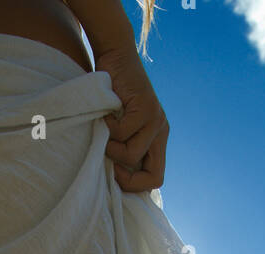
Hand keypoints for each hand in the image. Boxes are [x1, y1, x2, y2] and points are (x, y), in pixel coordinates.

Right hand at [94, 43, 168, 192]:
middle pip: (155, 177)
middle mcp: (161, 131)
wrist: (116, 55)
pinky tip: (104, 114)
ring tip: (103, 130)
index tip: (115, 176)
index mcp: (157, 139)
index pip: (156, 179)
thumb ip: (122, 147)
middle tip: (109, 165)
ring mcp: (156, 120)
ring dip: (110, 149)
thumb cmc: (110, 95)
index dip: (135, 186)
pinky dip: (107, 128)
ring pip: (132, 155)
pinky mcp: (146, 108)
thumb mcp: (118, 127)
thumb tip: (113, 180)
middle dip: (128, 180)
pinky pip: (122, 134)